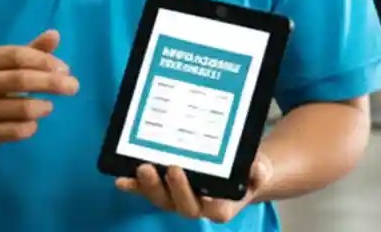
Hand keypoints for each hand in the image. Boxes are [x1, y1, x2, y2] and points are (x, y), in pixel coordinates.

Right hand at [0, 30, 79, 156]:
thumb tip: (55, 34)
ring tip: (48, 106)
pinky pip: (17, 131)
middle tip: (73, 86)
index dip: (44, 60)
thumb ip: (31, 51)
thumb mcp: (4, 66)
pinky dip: (31, 127)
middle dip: (52, 82)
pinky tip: (32, 123)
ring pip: (22, 108)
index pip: (17, 55)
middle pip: (21, 79)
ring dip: (43, 107)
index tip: (65, 69)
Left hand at [116, 153, 274, 222]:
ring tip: (143, 169)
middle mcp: (196, 206)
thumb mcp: (258, 170)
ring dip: (150, 186)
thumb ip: (259, 172)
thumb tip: (257, 169)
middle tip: (173, 169)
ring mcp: (176, 198)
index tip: (208, 190)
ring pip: (162, 198)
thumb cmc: (243, 173)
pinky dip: (133, 186)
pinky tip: (121, 180)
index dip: (214, 203)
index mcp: (222, 206)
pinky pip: (145, 190)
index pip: (217, 211)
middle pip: (183, 205)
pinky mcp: (162, 188)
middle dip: (177, 189)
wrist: (229, 170)